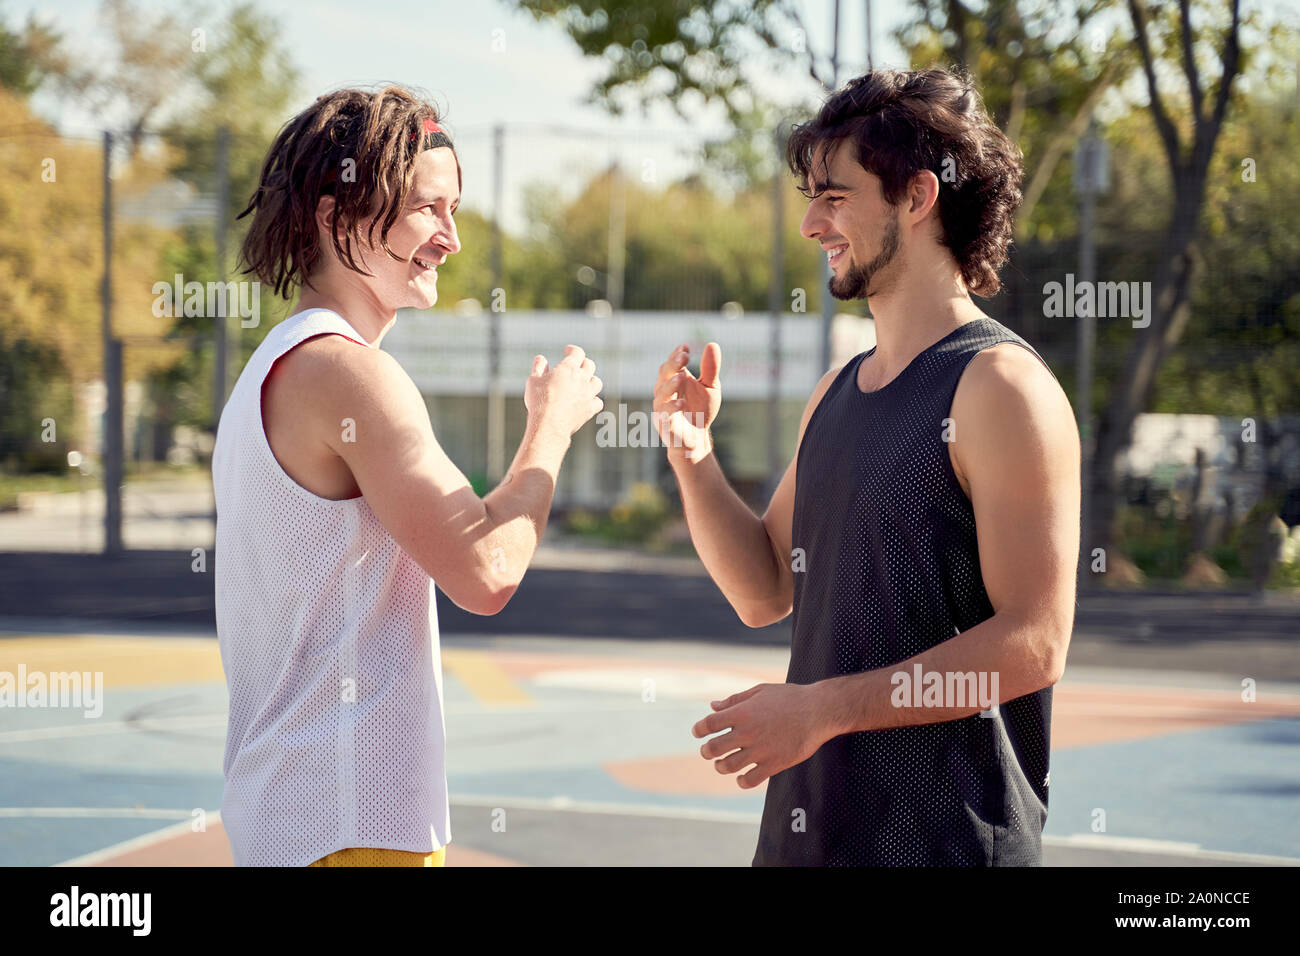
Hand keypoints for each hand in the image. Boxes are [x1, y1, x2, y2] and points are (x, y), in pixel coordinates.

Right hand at [524, 345, 602, 436]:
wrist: (549, 424)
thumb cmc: (539, 401)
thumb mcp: (533, 381)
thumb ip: (538, 368)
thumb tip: (540, 358)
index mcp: (568, 368)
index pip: (577, 352)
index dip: (573, 350)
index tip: (568, 351)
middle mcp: (581, 379)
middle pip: (590, 365)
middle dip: (583, 363)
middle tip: (577, 365)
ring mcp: (588, 394)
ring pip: (597, 382)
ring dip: (591, 380)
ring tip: (584, 383)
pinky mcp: (590, 409)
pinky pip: (598, 402)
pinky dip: (594, 400)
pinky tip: (588, 401)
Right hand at [652, 342, 720, 463]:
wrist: (698, 438)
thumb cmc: (701, 411)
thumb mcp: (711, 388)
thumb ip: (710, 369)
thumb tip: (712, 344)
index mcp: (674, 380)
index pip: (672, 364)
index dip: (676, 355)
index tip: (686, 348)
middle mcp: (665, 392)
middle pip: (663, 374)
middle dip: (673, 365)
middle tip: (684, 357)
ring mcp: (662, 408)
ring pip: (661, 393)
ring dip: (670, 384)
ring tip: (682, 377)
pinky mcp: (665, 424)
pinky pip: (664, 415)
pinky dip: (672, 408)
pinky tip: (682, 403)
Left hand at [691, 682, 832, 788]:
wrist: (818, 711)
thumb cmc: (789, 698)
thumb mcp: (760, 691)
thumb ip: (735, 700)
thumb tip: (713, 706)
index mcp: (743, 712)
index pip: (709, 723)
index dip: (699, 729)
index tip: (698, 732)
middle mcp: (748, 732)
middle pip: (714, 748)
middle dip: (706, 751)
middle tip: (708, 751)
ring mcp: (761, 750)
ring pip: (728, 766)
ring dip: (720, 766)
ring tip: (721, 764)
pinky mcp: (774, 764)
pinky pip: (750, 780)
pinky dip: (741, 781)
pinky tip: (741, 776)